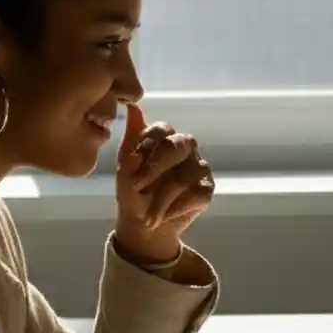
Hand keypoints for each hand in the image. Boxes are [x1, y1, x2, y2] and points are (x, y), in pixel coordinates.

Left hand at [114, 104, 214, 262]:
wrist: (142, 226)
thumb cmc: (132, 191)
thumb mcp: (125, 167)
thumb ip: (131, 139)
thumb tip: (132, 106)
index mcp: (164, 137)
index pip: (162, 128)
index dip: (146, 145)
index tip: (129, 166)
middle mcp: (185, 147)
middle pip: (177, 146)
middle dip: (154, 169)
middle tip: (136, 187)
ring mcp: (198, 167)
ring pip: (184, 176)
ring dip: (161, 199)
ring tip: (147, 217)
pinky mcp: (207, 188)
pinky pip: (196, 194)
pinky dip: (176, 208)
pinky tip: (164, 216)